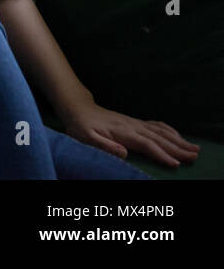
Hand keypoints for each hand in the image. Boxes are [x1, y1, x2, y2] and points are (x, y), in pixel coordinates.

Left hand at [61, 99, 200, 167]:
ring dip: (178, 140)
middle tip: (194, 157)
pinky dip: (170, 131)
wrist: (78, 108)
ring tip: (194, 149)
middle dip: (177, 148)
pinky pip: (156, 125)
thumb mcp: (86, 137)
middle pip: (158, 138)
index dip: (161, 154)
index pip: (146, 144)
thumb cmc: (80, 125)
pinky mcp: (135, 122)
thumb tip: (124, 153)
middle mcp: (131, 126)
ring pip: (160, 132)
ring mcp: (134, 123)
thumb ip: (104, 145)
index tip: (175, 163)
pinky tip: (178, 136)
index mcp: (121, 132)